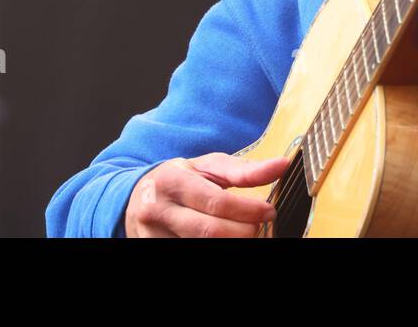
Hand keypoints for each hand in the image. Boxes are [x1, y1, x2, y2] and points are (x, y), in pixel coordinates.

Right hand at [124, 152, 288, 237]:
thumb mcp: (207, 167)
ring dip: (232, 242)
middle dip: (242, 231)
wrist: (136, 198)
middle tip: (259, 227)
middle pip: (210, 231)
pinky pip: (191, 252)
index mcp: (172, 180)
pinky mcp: (152, 249)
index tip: (269, 211)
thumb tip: (282, 164)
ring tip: (245, 233)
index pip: (216, 202)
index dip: (247, 210)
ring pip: (201, 247)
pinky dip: (213, 248)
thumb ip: (243, 169)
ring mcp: (153, 235)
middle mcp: (158, 209)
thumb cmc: (181, 180)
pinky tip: (228, 239)